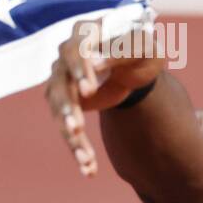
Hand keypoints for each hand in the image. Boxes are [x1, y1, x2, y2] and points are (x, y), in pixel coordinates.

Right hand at [44, 16, 166, 176]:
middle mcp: (66, 57)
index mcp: (84, 34)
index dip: (80, 71)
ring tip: (85, 157)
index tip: (89, 90)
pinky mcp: (65, 104)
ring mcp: (61, 81)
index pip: (74, 51)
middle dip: (68, 107)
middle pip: (59, 84)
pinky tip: (89, 168)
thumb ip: (122, 51)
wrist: (138, 69)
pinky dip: (77, 148)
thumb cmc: (141, 52)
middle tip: (77, 127)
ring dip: (71, 135)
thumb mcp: (142, 48)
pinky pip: (66, 127)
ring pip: (60, 111)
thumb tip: (95, 61)